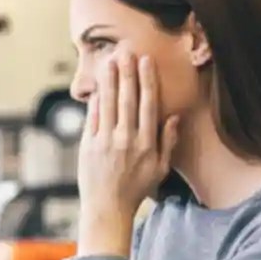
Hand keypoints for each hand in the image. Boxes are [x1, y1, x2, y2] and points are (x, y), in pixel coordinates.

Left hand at [77, 53, 178, 254]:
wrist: (107, 207)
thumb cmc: (136, 189)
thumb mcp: (160, 168)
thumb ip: (167, 142)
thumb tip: (173, 117)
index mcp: (146, 143)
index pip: (147, 104)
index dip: (147, 81)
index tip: (146, 62)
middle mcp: (126, 140)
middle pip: (127, 100)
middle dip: (127, 74)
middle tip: (126, 52)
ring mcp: (105, 142)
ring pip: (107, 105)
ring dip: (108, 82)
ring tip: (109, 62)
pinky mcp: (87, 147)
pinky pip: (91, 120)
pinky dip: (94, 103)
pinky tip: (96, 87)